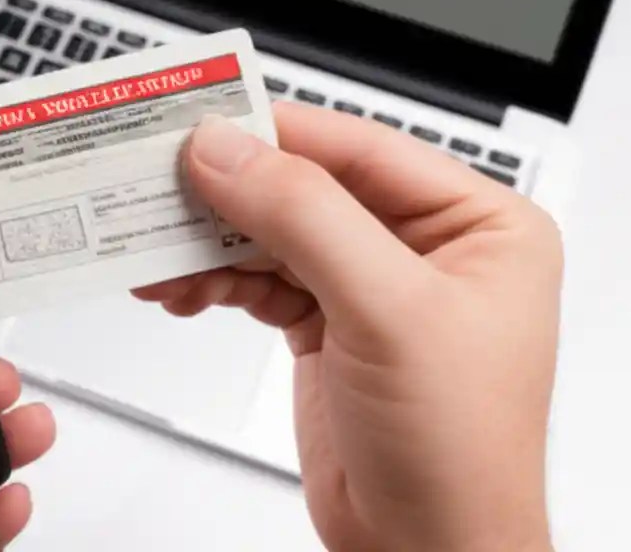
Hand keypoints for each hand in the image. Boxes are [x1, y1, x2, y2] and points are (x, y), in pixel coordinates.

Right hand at [135, 104, 560, 551]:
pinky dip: (213, 280)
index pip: (360, 149)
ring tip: (155, 249)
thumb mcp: (387, 312)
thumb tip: (227, 149)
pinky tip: (179, 287)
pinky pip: (258, 279)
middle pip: (306, 187)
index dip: (276, 132)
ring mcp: (370, 286)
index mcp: (475, 223)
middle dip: (230, 193)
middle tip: (158, 183)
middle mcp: (424, 247)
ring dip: (210, 241)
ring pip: (272, 233)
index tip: (200, 122)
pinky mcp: (326, 325)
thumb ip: (304, 217)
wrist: (426, 551)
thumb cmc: (459, 452)